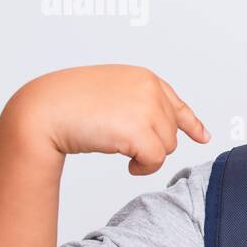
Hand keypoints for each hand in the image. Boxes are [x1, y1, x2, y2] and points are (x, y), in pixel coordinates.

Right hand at [10, 64, 209, 174]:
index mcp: (144, 78)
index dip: (190, 123)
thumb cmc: (66, 103)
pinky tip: (127, 166)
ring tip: (119, 149)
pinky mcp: (139, 130)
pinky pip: (156, 160)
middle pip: (171, 132)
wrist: (44, 110)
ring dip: (146, 155)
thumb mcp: (109, 95)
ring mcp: (147, 108)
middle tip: (124, 146)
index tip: (202, 137)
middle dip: (151, 144)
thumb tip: (163, 132)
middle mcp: (150, 89)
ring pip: (167, 147)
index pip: (175, 103)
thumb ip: (137, 105)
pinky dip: (144, 168)